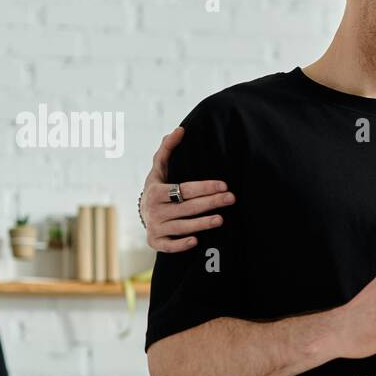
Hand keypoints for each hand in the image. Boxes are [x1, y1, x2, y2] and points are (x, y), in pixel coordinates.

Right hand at [141, 126, 236, 252]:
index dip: (204, 187)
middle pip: (187, 207)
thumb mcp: (160, 169)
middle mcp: (154, 210)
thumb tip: (180, 129)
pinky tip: (196, 240)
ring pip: (182, 226)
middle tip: (231, 198)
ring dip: (202, 223)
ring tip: (221, 219)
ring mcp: (156, 227)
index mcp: (156, 191)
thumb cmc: (159, 188)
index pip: (184, 189)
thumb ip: (168, 149)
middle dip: (210, 202)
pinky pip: (170, 245)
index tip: (223, 184)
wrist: (144, 214)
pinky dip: (181, 243)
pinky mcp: (157, 242)